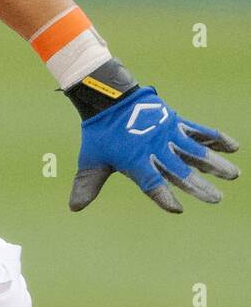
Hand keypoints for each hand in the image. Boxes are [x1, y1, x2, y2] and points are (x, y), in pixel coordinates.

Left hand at [70, 85, 239, 213]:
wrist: (107, 98)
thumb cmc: (100, 133)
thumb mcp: (92, 160)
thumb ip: (87, 184)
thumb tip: (74, 208)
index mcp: (135, 160)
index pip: (151, 183)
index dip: (163, 197)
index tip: (176, 209)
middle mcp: (154, 148)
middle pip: (179, 171)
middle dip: (198, 186)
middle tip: (216, 199)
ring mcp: (167, 134)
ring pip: (195, 151)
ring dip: (214, 164)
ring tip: (233, 175)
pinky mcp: (175, 121)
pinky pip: (198, 130)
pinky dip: (215, 137)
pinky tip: (232, 147)